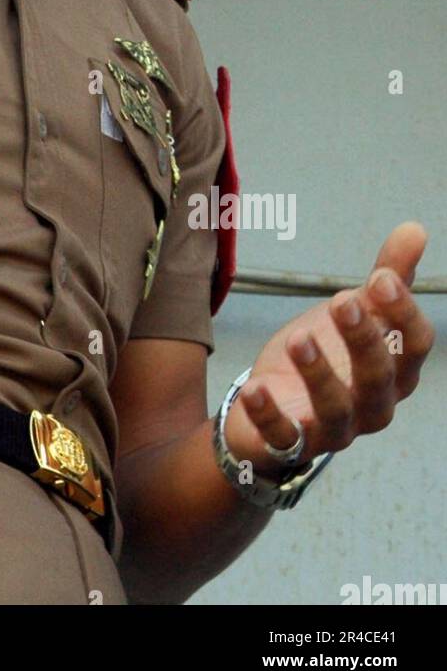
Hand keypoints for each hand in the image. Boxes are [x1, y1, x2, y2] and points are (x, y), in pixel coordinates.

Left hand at [224, 222, 434, 477]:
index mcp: (394, 369)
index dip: (402, 313)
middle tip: (341, 302)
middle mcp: (372, 405)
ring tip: (297, 338)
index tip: (381, 277)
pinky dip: (269, 415)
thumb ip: (385, 278)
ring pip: (336, 410)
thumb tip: (415, 228)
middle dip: (363, 340)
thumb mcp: (353, 312)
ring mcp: (333, 429)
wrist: (276, 401)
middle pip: (379, 378)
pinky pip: (284, 436)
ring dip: (318, 375)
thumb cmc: (328, 354)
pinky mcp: (291, 443)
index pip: (413, 345)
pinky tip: (254, 388)